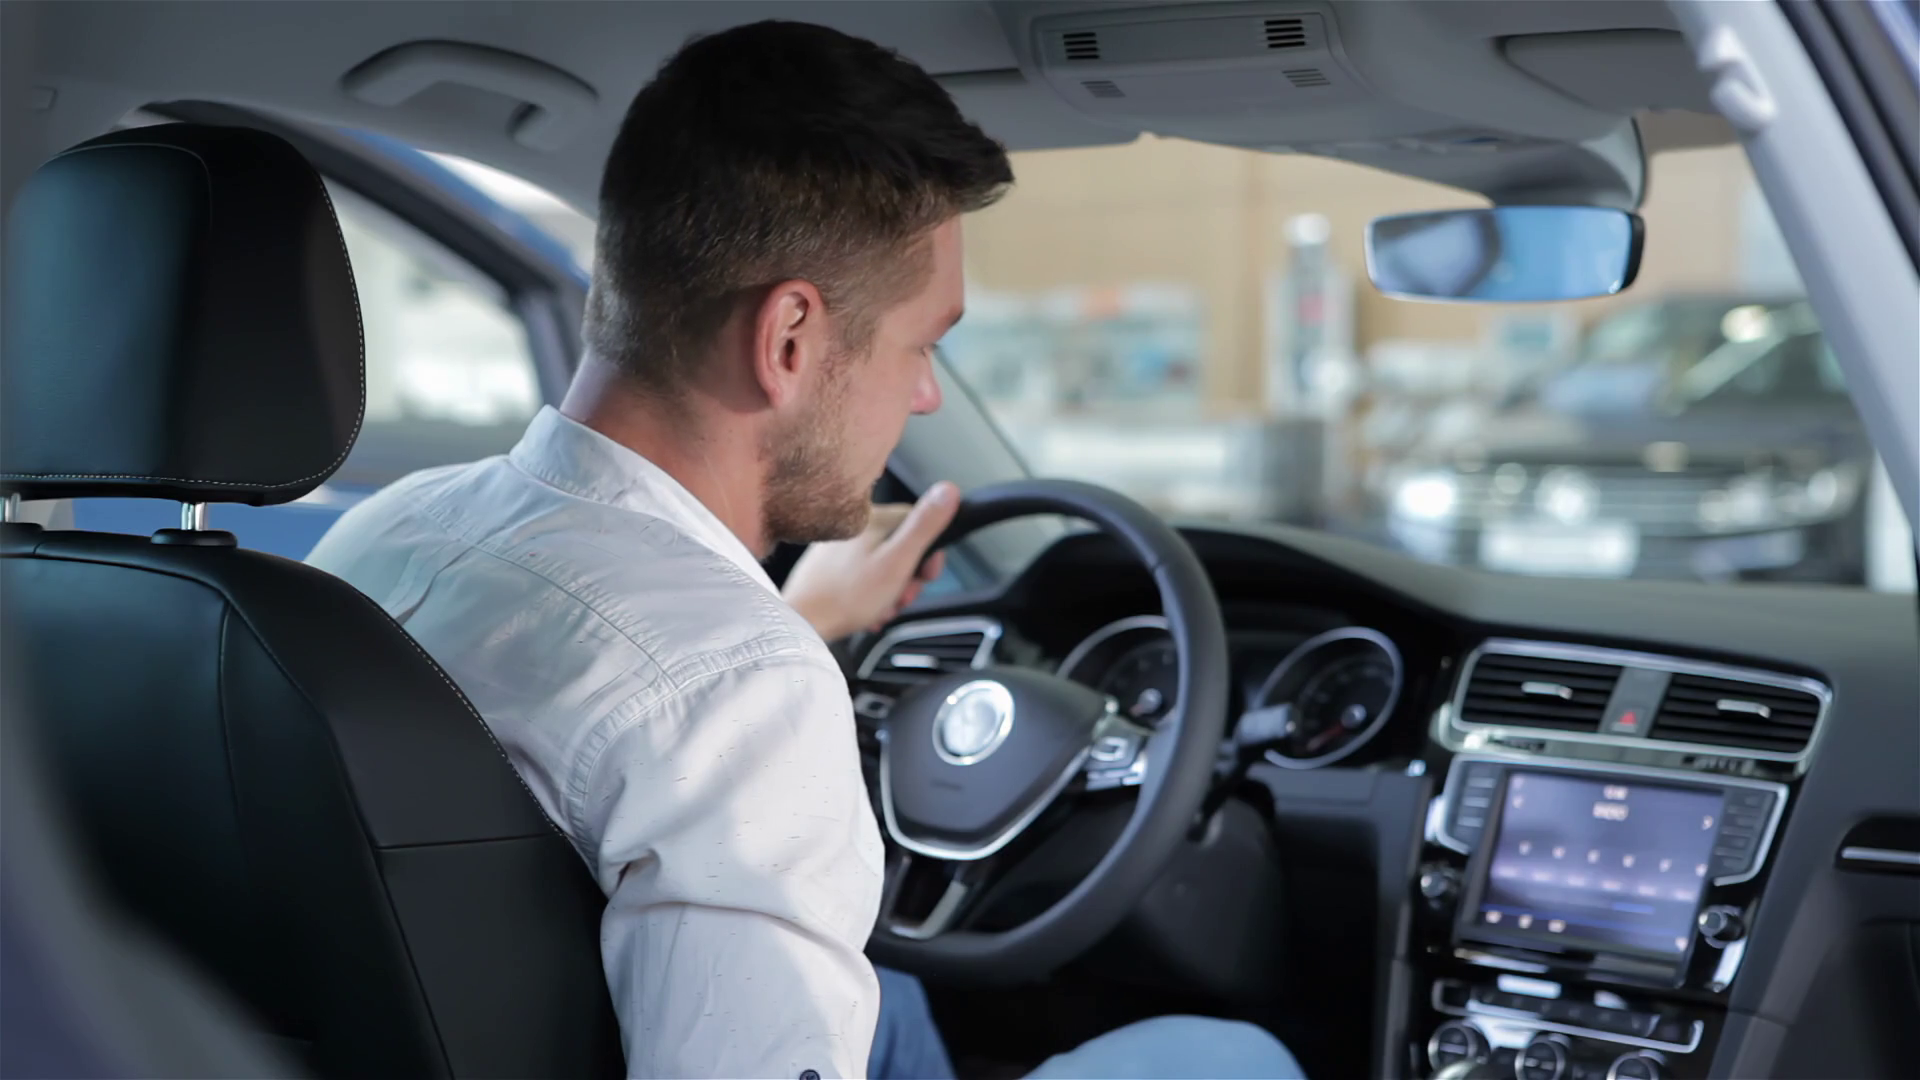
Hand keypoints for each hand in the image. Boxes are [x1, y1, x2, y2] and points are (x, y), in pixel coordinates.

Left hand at [783, 482, 960, 642]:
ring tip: (881, 608)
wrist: (801, 622)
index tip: (926, 576)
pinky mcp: (827, 566)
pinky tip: (867, 610)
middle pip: (900, 545)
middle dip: (908, 576)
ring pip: (883, 563)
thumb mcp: (898, 561)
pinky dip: (870, 594)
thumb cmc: (848, 596)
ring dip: (891, 589)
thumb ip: (924, 526)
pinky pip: (862, 575)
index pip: (918, 524)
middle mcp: (853, 525)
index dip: (929, 554)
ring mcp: (838, 546)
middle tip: (900, 597)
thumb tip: (949, 489)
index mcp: (872, 518)